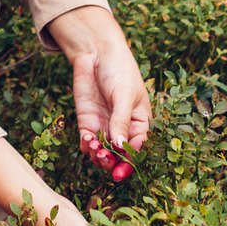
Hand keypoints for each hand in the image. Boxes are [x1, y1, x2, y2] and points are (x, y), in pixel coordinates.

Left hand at [46, 6, 150, 172]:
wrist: (96, 53)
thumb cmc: (119, 70)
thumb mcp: (124, 94)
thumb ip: (122, 120)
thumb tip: (121, 147)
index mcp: (139, 123)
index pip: (137, 149)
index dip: (130, 163)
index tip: (120, 171)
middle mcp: (122, 129)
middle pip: (118, 156)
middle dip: (112, 162)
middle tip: (105, 157)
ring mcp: (104, 127)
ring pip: (102, 153)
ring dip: (98, 156)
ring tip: (95, 147)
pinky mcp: (88, 123)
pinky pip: (87, 143)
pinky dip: (87, 146)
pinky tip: (88, 139)